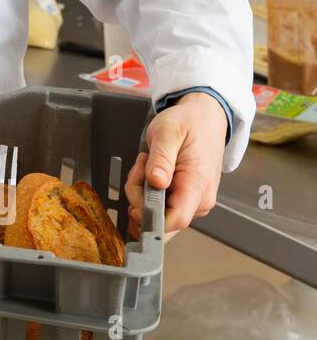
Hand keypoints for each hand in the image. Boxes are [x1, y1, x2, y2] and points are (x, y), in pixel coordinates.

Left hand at [124, 92, 228, 239]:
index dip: (151, 219)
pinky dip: (148, 192)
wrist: (205, 118)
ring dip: (142, 192)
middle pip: (162, 219)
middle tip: (139, 169)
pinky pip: (161, 206)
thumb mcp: (168, 132)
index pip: (177, 220)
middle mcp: (200, 200)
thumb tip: (156, 182)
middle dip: (140, 199)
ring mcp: (194, 202)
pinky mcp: (187, 200)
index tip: (134, 203)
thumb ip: (161, 159)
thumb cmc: (188, 123)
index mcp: (198, 185)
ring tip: (146, 165)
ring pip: (158, 213)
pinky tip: (150, 173)